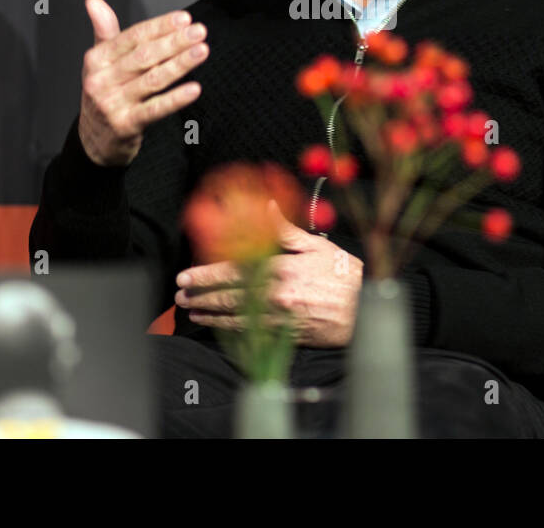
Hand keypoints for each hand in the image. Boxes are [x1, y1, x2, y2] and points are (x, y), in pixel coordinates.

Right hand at [77, 0, 207, 166]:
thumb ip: (104, 32)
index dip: (159, 27)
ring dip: (180, 64)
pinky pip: (155, 110)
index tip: (184, 18)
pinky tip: (194, 89)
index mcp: (96, 59)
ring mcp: (112, 104)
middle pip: (144, 56)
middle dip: (174, 42)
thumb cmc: (104, 94)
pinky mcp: (125, 125)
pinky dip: (175, 99)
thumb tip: (94, 1)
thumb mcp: (99, 63)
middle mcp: (101, 80)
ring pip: (152, 80)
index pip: (132, 37)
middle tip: (199, 31)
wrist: (93, 140)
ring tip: (202, 50)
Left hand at [175, 202, 364, 346]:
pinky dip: (229, 330)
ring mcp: (279, 318)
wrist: (365, 308)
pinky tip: (216, 326)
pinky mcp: (286, 336)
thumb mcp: (315, 245)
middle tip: (179, 296)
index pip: (233, 272)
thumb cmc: (342, 273)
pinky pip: (251, 334)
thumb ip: (285, 230)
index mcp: (281, 269)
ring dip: (209, 314)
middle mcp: (276, 295)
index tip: (185, 276)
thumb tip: (266, 207)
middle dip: (200, 296)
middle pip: (228, 296)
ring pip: (235, 317)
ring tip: (191, 311)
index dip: (205, 275)